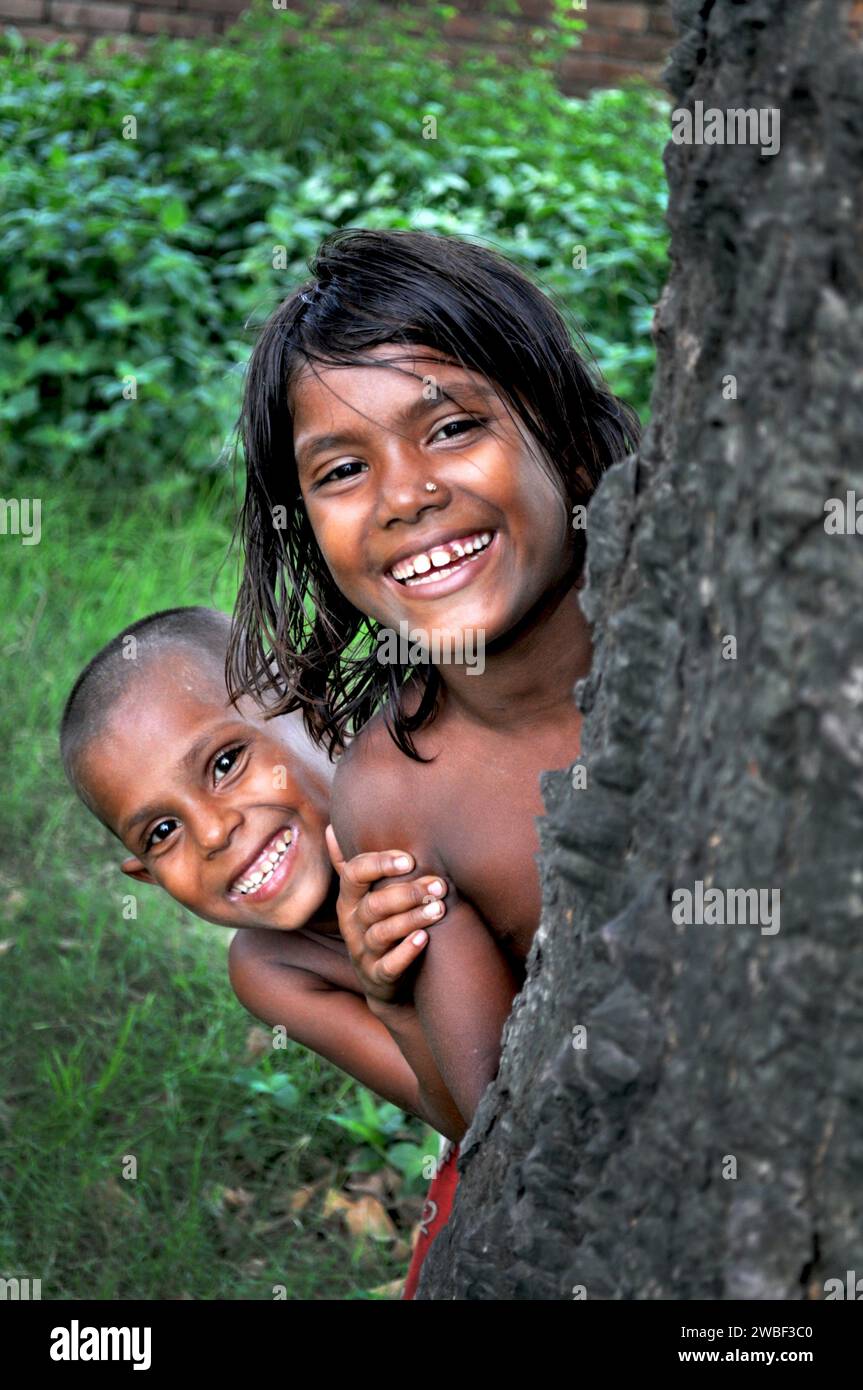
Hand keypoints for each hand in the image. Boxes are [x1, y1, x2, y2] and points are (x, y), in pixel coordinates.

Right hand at [325, 825, 447, 1006]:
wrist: (381, 980)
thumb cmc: (377, 925)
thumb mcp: (361, 896)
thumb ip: (350, 864)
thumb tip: (332, 827)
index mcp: (349, 900)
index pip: (354, 875)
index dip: (379, 865)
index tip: (409, 859)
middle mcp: (352, 924)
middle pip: (374, 904)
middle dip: (407, 893)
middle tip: (439, 885)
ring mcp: (363, 952)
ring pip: (382, 933)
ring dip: (412, 919)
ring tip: (439, 909)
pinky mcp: (378, 977)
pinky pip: (389, 966)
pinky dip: (406, 952)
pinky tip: (424, 939)